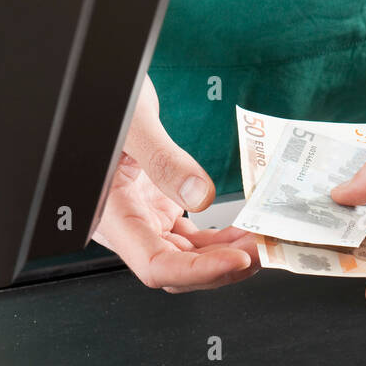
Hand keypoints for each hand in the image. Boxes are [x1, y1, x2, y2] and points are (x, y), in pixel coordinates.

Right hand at [93, 76, 257, 292]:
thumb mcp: (132, 122)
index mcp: (112, 215)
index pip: (155, 265)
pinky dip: (221, 241)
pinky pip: (192, 240)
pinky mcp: (159, 211)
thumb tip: (199, 196)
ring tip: (262, 239)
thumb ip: (162, 159)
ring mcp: (145, 221)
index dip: (198, 272)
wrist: (100, 93)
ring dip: (227, 255)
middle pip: (178, 269)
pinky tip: (244, 232)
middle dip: (224, 265)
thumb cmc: (106, 101)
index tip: (237, 261)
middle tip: (265, 248)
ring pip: (189, 258)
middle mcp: (128, 227)